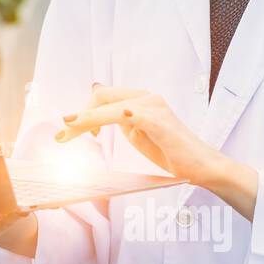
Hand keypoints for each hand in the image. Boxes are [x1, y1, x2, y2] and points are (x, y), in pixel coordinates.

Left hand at [54, 82, 221, 185]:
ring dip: (85, 119)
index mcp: (140, 99)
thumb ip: (118, 117)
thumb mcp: (137, 133)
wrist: (201, 167)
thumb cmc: (170, 151)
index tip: (71, 131)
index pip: (103, 96)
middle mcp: (146, 97)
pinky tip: (98, 124)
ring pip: (109, 105)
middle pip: (101, 96)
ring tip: (67, 131)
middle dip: (78, 116)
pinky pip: (128, 115)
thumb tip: (95, 103)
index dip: (84, 112)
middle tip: (61, 136)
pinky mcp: (159, 121)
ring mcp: (154, 106)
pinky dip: (110, 117)